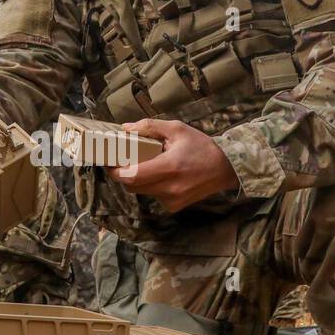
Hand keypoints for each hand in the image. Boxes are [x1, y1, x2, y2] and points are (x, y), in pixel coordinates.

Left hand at [107, 118, 238, 212]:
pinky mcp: (174, 206)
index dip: (116, 172)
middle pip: (132, 186)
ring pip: (141, 192)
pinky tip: (161, 175)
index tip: (109, 163)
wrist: (225, 168)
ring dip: (138, 180)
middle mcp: (169, 188)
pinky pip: (153, 196)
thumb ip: (150, 127)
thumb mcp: (177, 129)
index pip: (132, 176)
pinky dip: (151, 186)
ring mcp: (172, 200)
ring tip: (147, 165)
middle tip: (122, 161)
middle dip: (124, 174)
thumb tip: (125, 129)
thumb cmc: (201, 146)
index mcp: (169, 167)